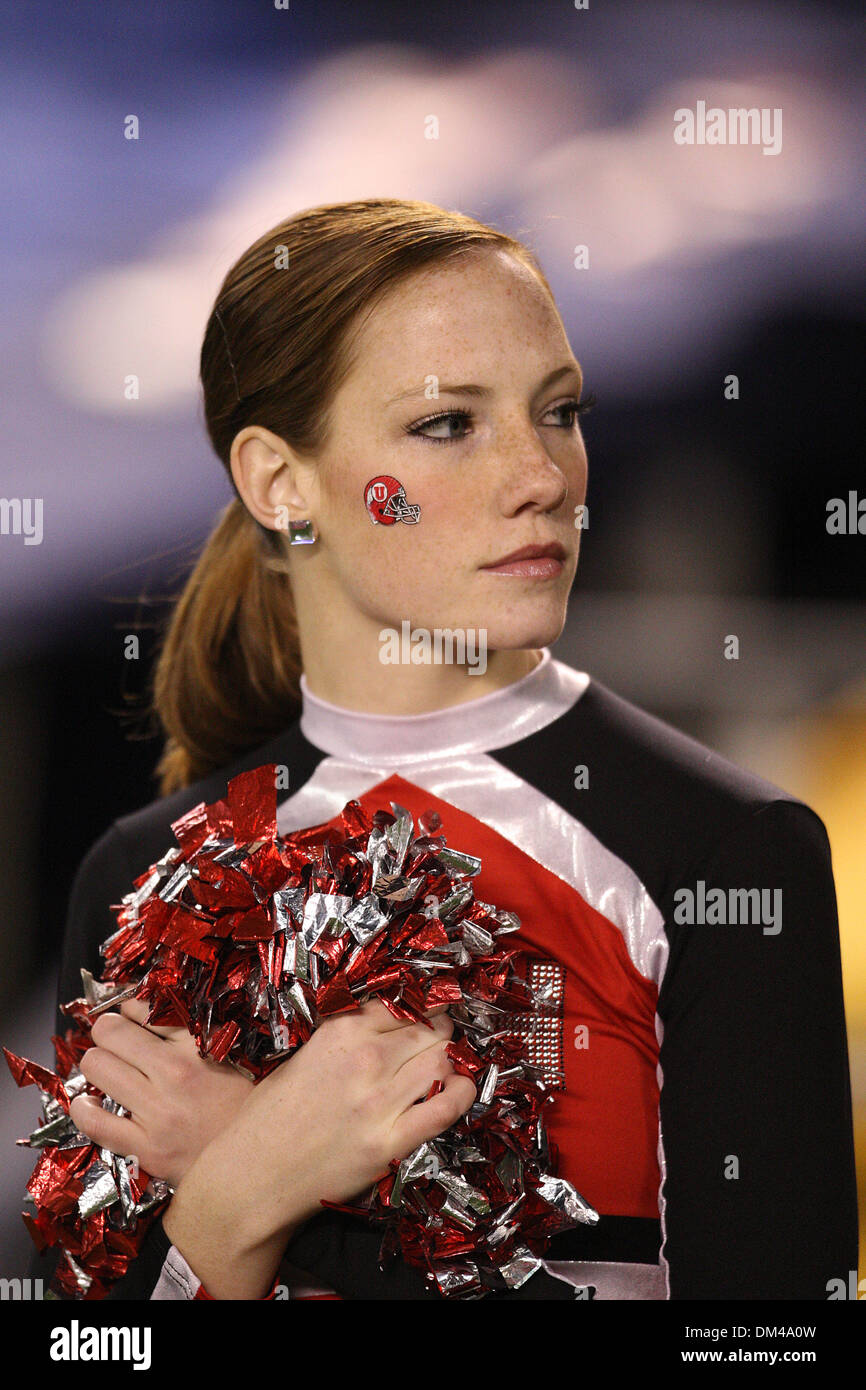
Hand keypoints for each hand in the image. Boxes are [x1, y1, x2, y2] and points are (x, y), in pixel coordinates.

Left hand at [69, 998, 253, 1186]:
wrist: (260, 1163)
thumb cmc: (247, 1106)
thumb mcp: (230, 1055)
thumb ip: (192, 1033)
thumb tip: (143, 1013)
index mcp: (200, 1045)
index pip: (144, 1008)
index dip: (130, 1011)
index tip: (131, 1020)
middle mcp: (177, 1073)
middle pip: (110, 1031)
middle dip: (108, 1034)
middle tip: (114, 1044)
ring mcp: (159, 1112)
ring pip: (96, 1066)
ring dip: (97, 1064)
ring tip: (107, 1072)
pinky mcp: (147, 1149)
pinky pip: (94, 1121)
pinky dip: (84, 1108)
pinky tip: (91, 1103)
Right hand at [205, 997, 477, 1236]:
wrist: (251, 1178)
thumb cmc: (267, 1119)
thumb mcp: (301, 1056)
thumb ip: (344, 1038)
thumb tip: (384, 1027)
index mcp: (340, 1032)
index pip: (398, 1004)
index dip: (416, 1009)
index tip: (421, 1015)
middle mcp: (365, 1059)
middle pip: (429, 1029)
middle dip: (438, 1030)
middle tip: (437, 1039)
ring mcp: (379, 1102)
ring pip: (441, 1061)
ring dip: (448, 1060)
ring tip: (443, 1065)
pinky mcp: (390, 1142)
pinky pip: (445, 1108)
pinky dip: (462, 1093)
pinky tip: (462, 1088)